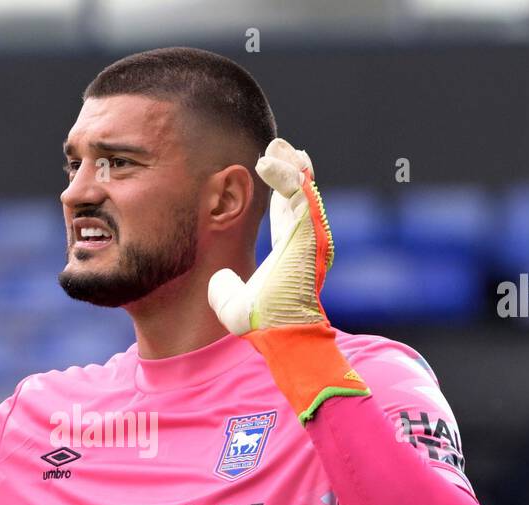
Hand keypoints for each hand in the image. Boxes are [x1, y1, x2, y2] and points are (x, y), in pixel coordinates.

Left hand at [207, 137, 334, 334]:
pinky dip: (286, 176)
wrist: (282, 334)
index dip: (282, 187)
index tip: (269, 166)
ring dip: (290, 164)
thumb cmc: (263, 323)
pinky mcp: (310, 233)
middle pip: (302, 192)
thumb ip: (224, 288)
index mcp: (292, 249)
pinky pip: (300, 195)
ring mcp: (311, 235)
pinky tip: (268, 162)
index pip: (289, 210)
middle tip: (278, 145)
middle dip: (291, 166)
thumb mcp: (232, 304)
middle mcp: (306, 239)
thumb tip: (217, 278)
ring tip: (278, 145)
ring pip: (304, 188)